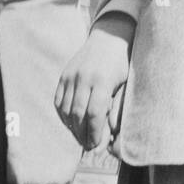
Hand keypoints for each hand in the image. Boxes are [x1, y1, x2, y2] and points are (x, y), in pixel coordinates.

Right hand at [54, 15, 134, 150]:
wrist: (110, 37)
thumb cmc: (123, 63)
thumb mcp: (126, 84)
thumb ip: (117, 108)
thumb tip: (111, 131)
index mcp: (103, 81)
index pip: (94, 113)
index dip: (94, 132)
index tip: (96, 145)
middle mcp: (83, 78)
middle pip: (77, 113)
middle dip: (82, 133)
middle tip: (88, 145)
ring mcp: (71, 76)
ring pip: (65, 108)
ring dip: (71, 126)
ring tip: (79, 136)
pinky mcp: (64, 75)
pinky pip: (58, 99)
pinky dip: (62, 114)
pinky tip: (70, 122)